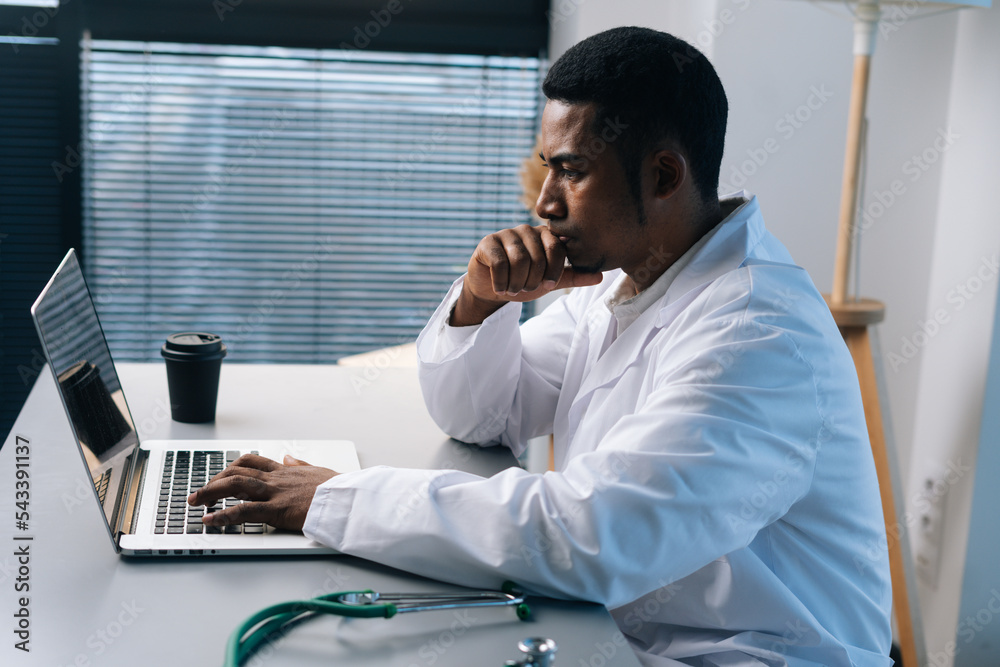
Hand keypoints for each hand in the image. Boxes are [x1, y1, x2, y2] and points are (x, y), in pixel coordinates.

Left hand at [186, 454, 336, 530]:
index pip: (251, 462)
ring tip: (194, 501)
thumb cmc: (338, 488)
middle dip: (214, 481)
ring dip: (210, 492)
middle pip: (236, 471)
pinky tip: (210, 521)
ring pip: (234, 485)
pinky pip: (243, 511)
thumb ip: (300, 465)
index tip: (219, 477)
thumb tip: (288, 458)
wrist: (348, 498)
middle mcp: (276, 478)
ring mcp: (274, 493)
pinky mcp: (276, 510)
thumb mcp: (318, 471)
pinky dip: (223, 515)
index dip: (231, 468)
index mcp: (285, 471)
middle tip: (199, 492)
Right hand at [452, 224, 601, 325]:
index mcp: (546, 236)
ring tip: (513, 289)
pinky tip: (500, 287)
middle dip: (533, 280)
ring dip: (517, 282)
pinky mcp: (488, 242)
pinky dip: (501, 280)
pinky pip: (500, 262)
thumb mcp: (550, 280)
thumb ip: (573, 276)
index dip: (554, 272)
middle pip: (537, 257)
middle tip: (526, 289)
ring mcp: (506, 234)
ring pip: (519, 259)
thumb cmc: (524, 280)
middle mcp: (527, 230)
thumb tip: (601, 275)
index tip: (548, 286)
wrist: (491, 287)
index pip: (558, 249)